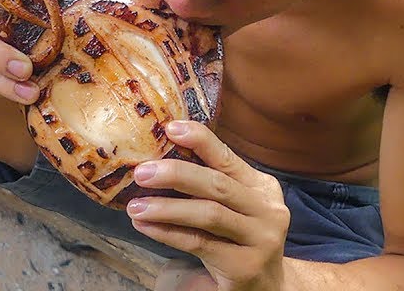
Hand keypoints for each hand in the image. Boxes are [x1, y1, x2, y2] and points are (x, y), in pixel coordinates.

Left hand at [126, 121, 289, 290]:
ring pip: (208, 214)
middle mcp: (268, 210)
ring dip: (166, 208)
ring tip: (134, 206)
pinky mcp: (245, 266)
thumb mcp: (232, 206)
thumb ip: (208, 183)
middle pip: (217, 185)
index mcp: (262, 187)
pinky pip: (198, 243)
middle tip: (141, 172)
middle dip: (176, 174)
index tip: (171, 128)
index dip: (200, 141)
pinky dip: (167, 232)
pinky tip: (145, 226)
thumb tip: (157, 157)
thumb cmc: (236, 238)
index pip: (228, 158)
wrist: (266, 287)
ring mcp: (261, 239)